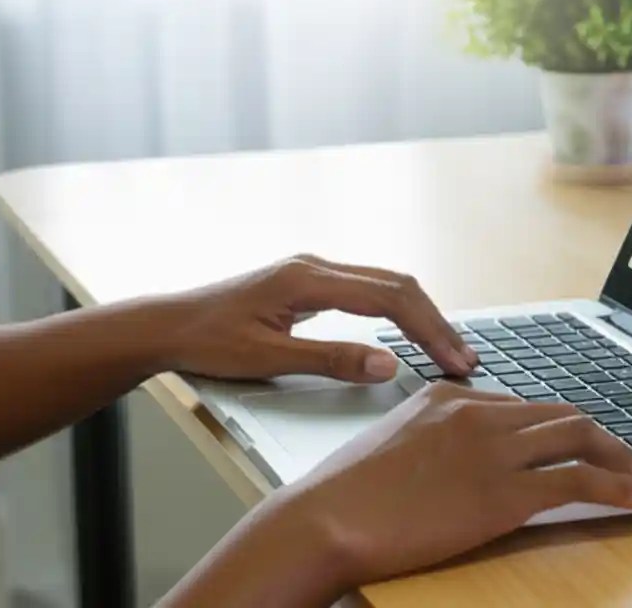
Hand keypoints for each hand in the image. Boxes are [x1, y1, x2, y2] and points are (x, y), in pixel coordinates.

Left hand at [167, 254, 476, 382]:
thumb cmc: (207, 341)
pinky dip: (397, 312)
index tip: (454, 361)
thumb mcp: (268, 358)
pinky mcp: (309, 284)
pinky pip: (368, 291)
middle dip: (435, 322)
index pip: (389, 298)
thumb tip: (388, 364)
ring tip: (448, 350)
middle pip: (396, 285)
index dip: (428, 330)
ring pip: (386, 285)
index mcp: (308, 279)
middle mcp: (316, 266)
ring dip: (420, 316)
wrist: (166, 326)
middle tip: (464, 359)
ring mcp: (313, 272)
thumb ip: (331, 360)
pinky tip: (409, 333)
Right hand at [263, 382, 631, 598]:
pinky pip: (579, 482)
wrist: (329, 518)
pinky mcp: (505, 493)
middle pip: (558, 413)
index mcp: (447, 396)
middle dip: (597, 434)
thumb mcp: (391, 446)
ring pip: (578, 438)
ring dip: (618, 456)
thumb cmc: (345, 495)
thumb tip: (454, 462)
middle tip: (620, 456)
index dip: (552, 427)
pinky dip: (618, 487)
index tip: (569, 444)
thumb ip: (430, 440)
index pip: (518, 404)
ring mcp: (493, 450)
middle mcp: (477, 413)